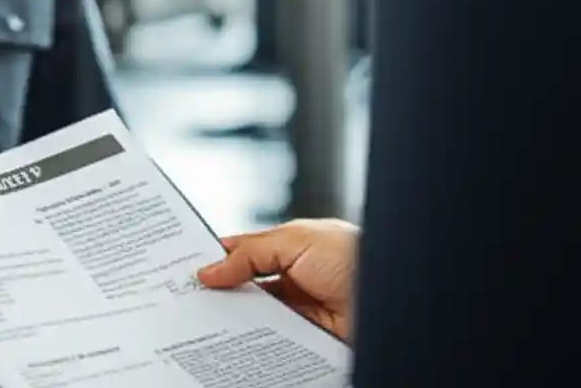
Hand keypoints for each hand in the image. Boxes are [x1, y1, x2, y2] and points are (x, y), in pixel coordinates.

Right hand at [196, 219, 358, 342]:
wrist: (398, 297)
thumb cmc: (355, 255)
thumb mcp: (295, 241)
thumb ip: (250, 253)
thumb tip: (209, 270)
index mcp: (289, 248)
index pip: (241, 253)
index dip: (213, 260)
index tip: (182, 268)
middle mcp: (292, 278)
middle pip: (244, 288)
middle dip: (218, 292)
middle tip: (186, 297)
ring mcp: (298, 310)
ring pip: (254, 316)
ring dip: (233, 318)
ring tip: (202, 320)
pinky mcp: (304, 337)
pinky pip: (272, 339)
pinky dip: (253, 340)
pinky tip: (233, 339)